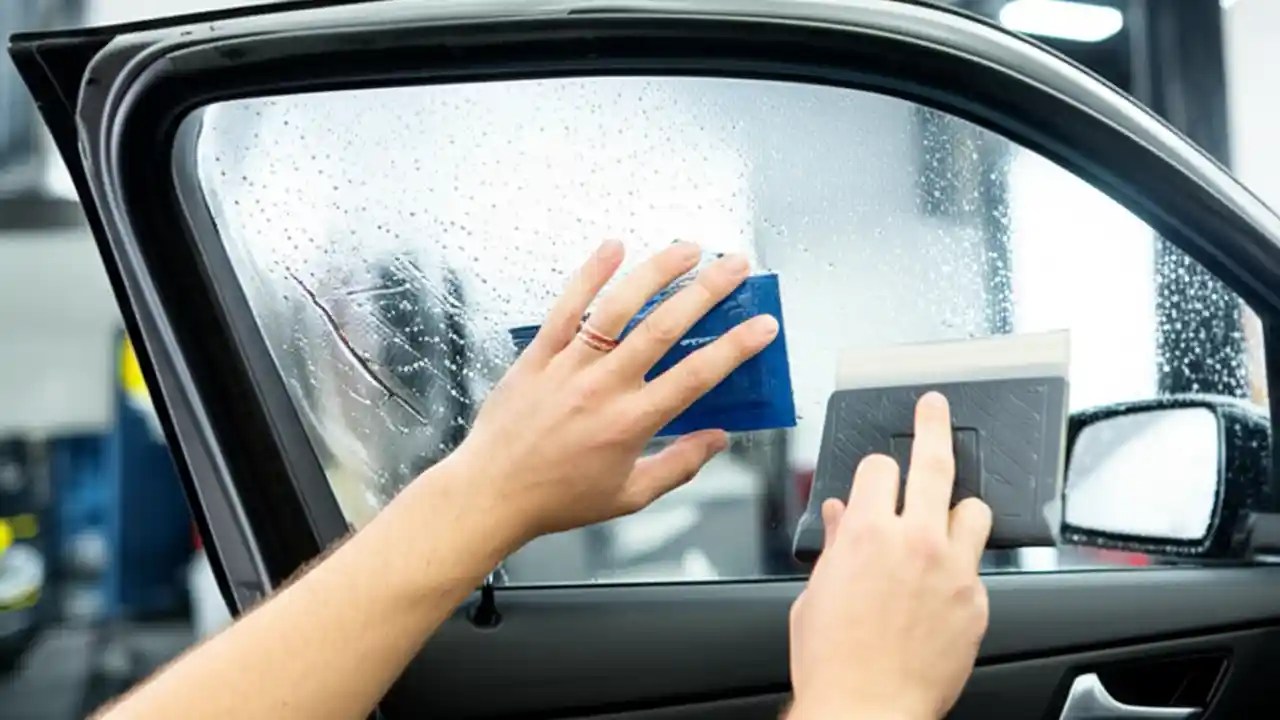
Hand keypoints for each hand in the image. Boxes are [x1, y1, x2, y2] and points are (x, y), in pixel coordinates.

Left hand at [448, 240, 778, 546]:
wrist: (491, 494)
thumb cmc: (556, 499)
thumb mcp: (628, 495)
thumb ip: (679, 466)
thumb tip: (717, 440)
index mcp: (631, 422)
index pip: (697, 375)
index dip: (736, 346)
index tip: (763, 325)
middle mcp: (603, 387)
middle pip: (665, 327)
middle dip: (707, 291)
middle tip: (735, 266)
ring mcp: (568, 366)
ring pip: (618, 307)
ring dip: (657, 272)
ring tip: (686, 249)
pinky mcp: (538, 355)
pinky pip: (566, 307)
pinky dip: (590, 274)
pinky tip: (613, 248)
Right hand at [788, 393, 992, 719]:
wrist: (867, 710)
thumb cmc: (832, 661)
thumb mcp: (816, 593)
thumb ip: (835, 545)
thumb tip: (840, 516)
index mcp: (865, 533)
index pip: (879, 468)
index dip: (874, 472)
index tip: (877, 477)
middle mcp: (914, 542)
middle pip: (934, 462)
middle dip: (934, 426)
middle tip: (935, 408)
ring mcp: (953, 570)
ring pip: (972, 510)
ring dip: (957, 510)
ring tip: (945, 521)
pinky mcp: (977, 602)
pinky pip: (977, 567)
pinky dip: (960, 570)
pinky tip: (941, 590)